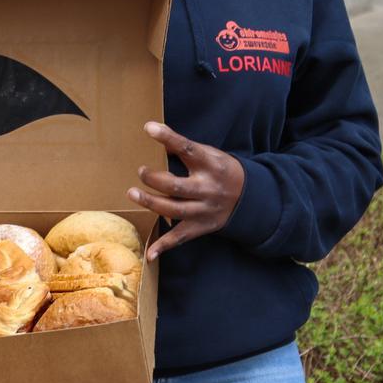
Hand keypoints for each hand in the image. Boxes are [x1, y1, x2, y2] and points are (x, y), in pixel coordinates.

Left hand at [129, 121, 244, 260]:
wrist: (250, 197)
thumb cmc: (221, 170)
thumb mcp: (209, 154)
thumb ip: (184, 148)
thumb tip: (155, 132)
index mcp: (210, 165)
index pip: (187, 149)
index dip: (168, 138)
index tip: (149, 128)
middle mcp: (207, 189)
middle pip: (176, 186)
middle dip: (154, 179)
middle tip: (140, 171)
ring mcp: (204, 210)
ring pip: (174, 210)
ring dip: (150, 203)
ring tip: (132, 193)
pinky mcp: (201, 227)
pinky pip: (180, 237)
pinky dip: (164, 246)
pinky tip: (149, 254)